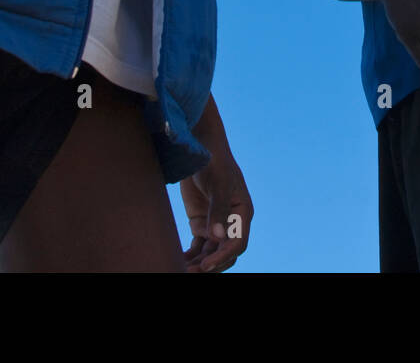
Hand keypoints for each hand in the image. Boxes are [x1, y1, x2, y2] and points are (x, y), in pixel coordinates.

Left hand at [180, 150, 252, 271]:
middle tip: (189, 272)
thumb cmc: (214, 161)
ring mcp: (215, 225)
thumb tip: (218, 237)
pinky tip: (177, 261)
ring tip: (180, 269)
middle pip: (224, 253)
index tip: (205, 265)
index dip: (223, 256)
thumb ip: (219, 210)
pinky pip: (197, 247)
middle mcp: (231, 222)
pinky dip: (189, 256)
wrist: (198, 148)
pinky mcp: (201, 224)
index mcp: (242, 213)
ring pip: (209, 253)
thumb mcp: (219, 183)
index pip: (237, 243)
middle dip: (210, 265)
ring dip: (197, 264)